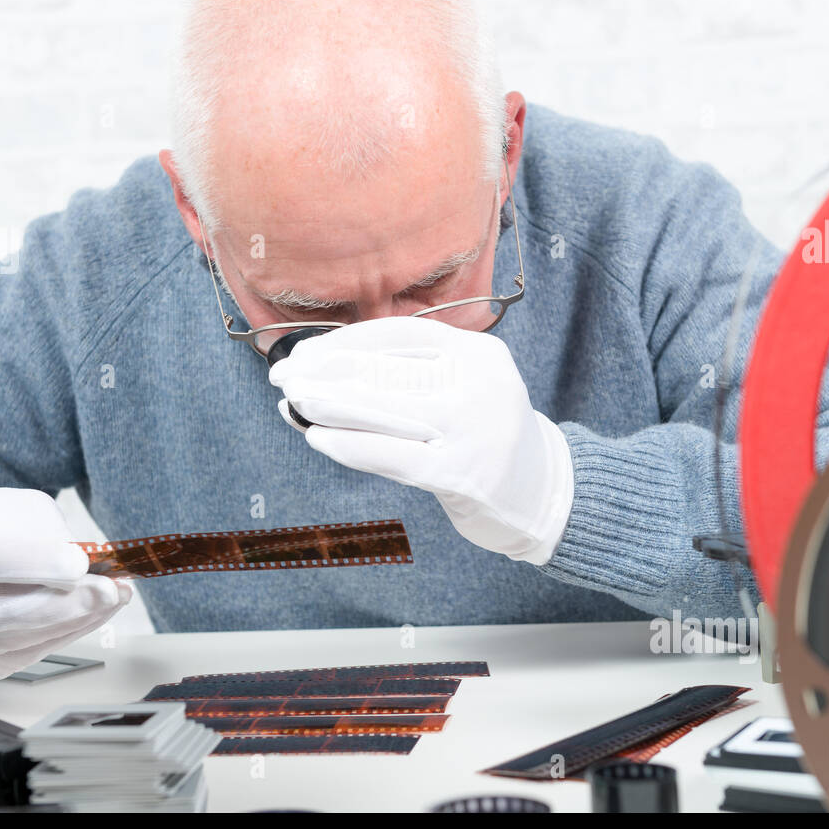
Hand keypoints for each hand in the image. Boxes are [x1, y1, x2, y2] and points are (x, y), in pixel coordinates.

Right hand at [0, 488, 131, 678]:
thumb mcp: (17, 510)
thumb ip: (45, 533)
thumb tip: (87, 566)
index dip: (33, 563)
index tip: (77, 562)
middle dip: (66, 605)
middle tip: (111, 592)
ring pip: (14, 644)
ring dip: (74, 623)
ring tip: (112, 601)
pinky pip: (21, 657)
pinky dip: (62, 636)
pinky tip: (89, 617)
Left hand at [269, 316, 573, 563]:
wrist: (544, 494)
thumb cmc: (486, 437)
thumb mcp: (466, 386)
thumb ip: (412, 373)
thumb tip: (327, 365)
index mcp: (479, 352)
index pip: (398, 334)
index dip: (344, 342)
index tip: (304, 352)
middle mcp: (479, 384)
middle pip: (385, 370)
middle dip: (325, 372)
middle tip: (284, 376)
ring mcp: (472, 430)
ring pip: (383, 410)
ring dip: (327, 406)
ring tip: (292, 402)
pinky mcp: (460, 475)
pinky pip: (390, 455)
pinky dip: (347, 446)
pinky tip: (317, 439)